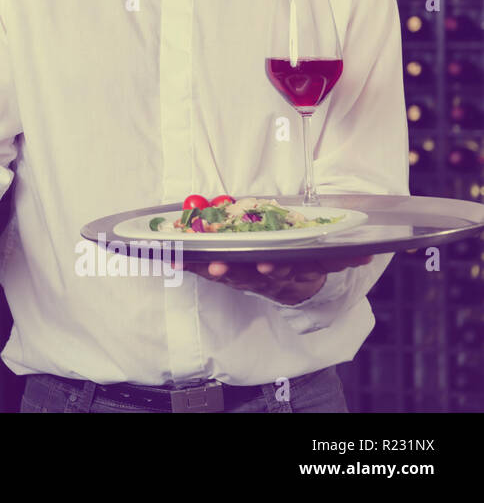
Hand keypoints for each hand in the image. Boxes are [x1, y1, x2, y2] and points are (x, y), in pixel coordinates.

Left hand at [178, 255, 373, 304]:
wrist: (293, 284)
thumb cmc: (303, 260)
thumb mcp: (325, 259)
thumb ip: (344, 257)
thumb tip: (369, 254)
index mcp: (286, 270)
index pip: (281, 270)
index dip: (274, 269)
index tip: (267, 266)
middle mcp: (261, 276)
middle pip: (246, 275)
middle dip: (231, 272)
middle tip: (217, 268)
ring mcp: (241, 277)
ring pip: (220, 274)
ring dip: (202, 268)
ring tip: (184, 260)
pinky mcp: (224, 274)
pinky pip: (202, 270)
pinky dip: (185, 264)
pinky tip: (168, 258)